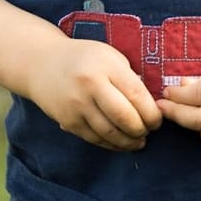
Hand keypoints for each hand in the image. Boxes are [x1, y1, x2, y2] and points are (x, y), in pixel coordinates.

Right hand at [27, 37, 162, 151]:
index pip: (137, 96)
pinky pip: (95, 139)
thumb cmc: (85, 58)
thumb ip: (129, 77)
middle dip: (143, 129)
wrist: (42, 63)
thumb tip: (151, 105)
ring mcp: (77, 105)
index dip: (152, 113)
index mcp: (106, 66)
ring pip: (110, 133)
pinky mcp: (68, 121)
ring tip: (139, 141)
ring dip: (129, 142)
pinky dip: (112, 144)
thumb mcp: (110, 56)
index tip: (158, 119)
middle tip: (149, 130)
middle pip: (125, 118)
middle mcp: (90, 86)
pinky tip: (121, 142)